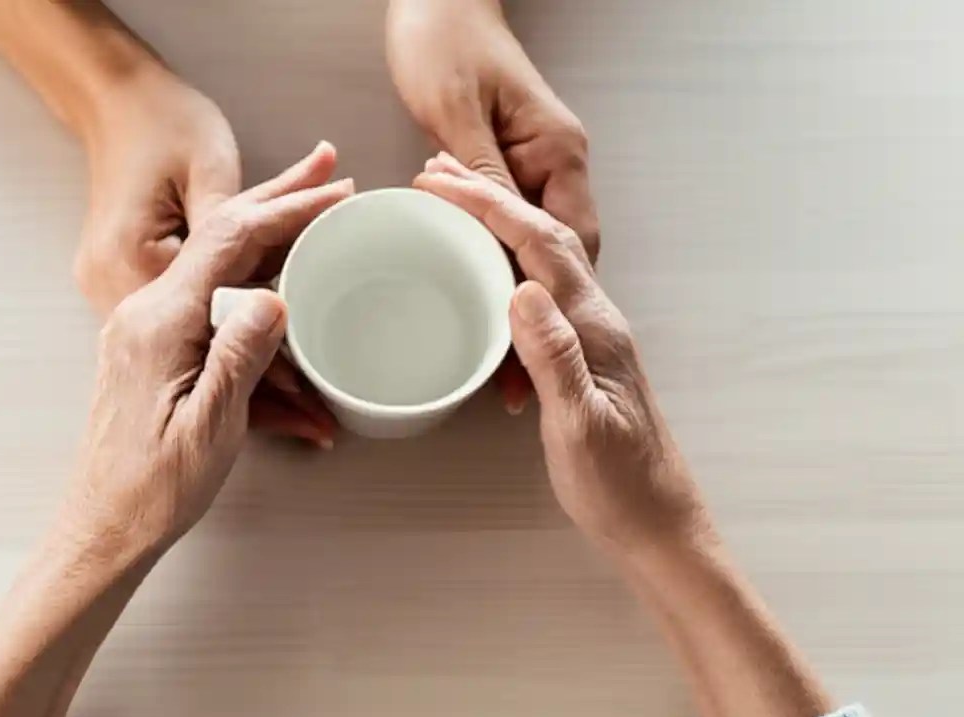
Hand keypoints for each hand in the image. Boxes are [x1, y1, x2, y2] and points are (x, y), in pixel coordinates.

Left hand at [0, 145, 351, 716]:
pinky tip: (286, 282)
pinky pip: (211, 298)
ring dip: (273, 241)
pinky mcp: (155, 346)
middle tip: (335, 182)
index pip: (232, 240)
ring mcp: (149, 326)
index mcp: (161, 322)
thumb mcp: (209, 427)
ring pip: (220, 264)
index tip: (337, 195)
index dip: (288, 209)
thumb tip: (276, 297)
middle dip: (283, 206)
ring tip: (319, 218)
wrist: (103, 526)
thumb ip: (240, 356)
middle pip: (225, 237)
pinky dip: (253, 284)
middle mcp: (148, 312)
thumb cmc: (154, 489)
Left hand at [387, 0, 599, 413]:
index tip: (529, 356)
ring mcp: (534, 168)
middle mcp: (556, 165)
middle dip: (536, 318)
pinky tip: (475, 299)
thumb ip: (479, 176)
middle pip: (558, 259)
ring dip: (516, 299)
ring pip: (534, 251)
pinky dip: (496, 266)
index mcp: (557, 154)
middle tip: (511, 380)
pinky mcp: (507, 169)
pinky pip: (508, 231)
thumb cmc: (444, 40)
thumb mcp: (455, 113)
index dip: (549, 305)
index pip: (567, 245)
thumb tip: (496, 239)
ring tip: (496, 362)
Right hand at [416, 154, 706, 555]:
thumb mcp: (579, 426)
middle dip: (488, 196)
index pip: (537, 246)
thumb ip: (553, 357)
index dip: (489, 206)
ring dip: (497, 220)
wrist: (658, 522)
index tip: (440, 182)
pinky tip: (484, 265)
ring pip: (541, 254)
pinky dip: (505, 257)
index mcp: (592, 326)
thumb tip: (521, 289)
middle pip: (540, 235)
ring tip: (451, 202)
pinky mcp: (581, 351)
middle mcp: (594, 317)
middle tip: (434, 173)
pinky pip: (539, 283)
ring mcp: (589, 332)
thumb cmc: (618, 484)